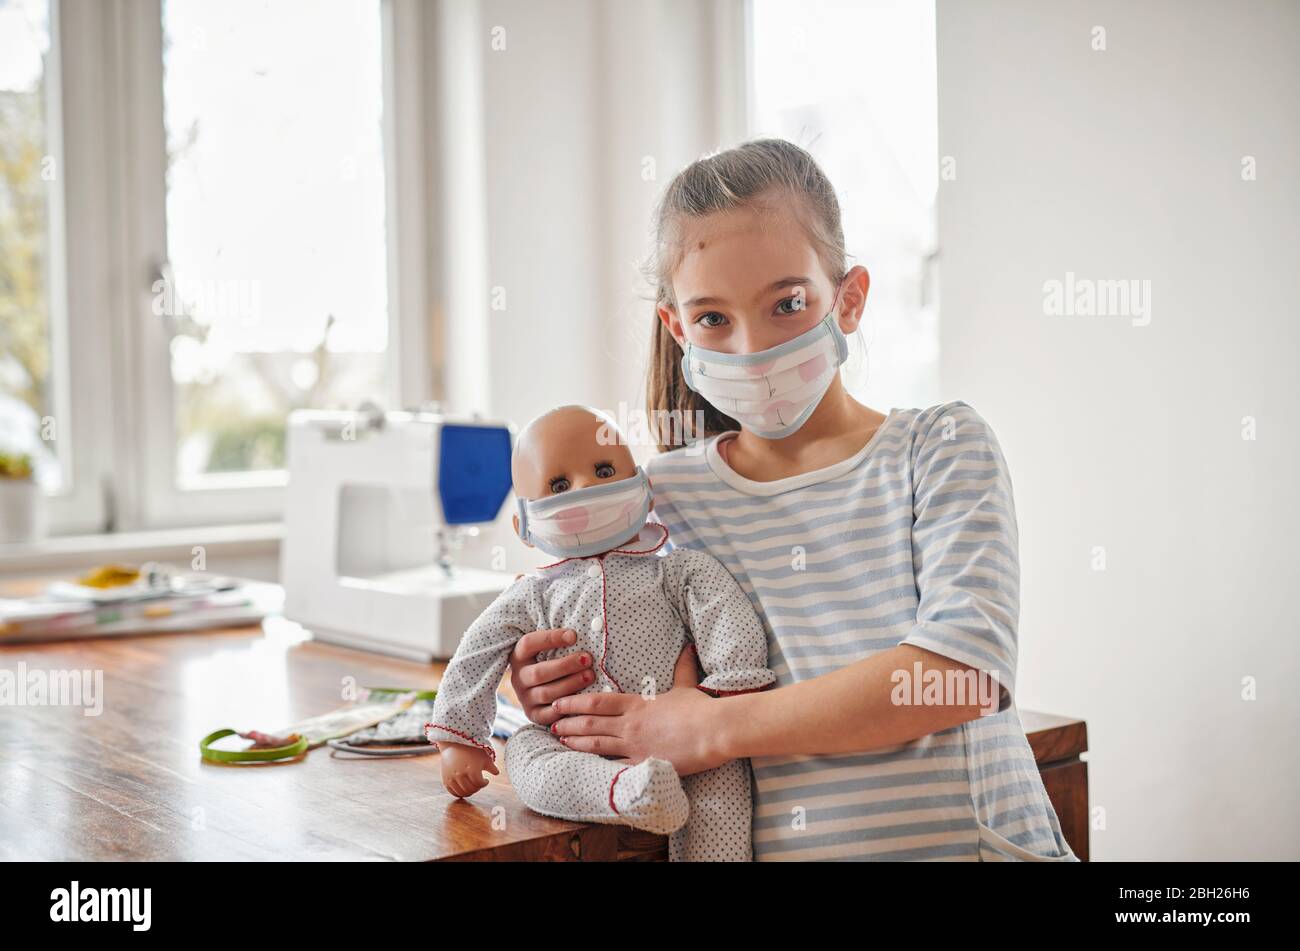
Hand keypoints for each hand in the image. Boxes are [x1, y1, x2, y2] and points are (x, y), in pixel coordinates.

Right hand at [438, 742, 498, 798]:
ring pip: (462, 792)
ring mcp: (452, 778)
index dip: (485, 783)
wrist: (454, 745)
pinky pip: (452, 792)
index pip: (480, 784)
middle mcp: (461, 775)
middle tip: (479, 784)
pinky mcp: (446, 779)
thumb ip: (492, 767)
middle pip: (471, 789)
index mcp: (472, 770)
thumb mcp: (484, 757)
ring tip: (472, 786)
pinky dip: (459, 793)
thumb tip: (497, 773)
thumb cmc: (471, 750)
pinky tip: (463, 790)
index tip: (486, 780)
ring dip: (469, 792)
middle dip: (477, 788)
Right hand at [508, 628, 595, 726]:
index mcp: (519, 656)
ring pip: (546, 693)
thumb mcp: (549, 648)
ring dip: (570, 684)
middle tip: (588, 659)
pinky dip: (566, 707)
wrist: (541, 689)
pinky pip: (549, 715)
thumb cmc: (553, 660)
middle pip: (539, 672)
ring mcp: (525, 698)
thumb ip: (561, 639)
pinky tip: (583, 698)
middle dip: (565, 665)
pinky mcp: (534, 715)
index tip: (574, 635)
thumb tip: (588, 624)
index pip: (529, 643)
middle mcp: (518, 678)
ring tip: (590, 675)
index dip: (551, 639)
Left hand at [550, 644, 727, 775]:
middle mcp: (630, 724)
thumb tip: (687, 647)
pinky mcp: (643, 764)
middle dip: (568, 721)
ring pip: (596, 743)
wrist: (713, 730)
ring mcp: (634, 745)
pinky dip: (596, 767)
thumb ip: (682, 667)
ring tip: (559, 740)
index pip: (598, 701)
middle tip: (550, 722)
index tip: (561, 702)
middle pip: (591, 721)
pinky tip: (583, 767)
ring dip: (575, 741)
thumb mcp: (687, 685)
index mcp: (637, 704)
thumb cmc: (700, 708)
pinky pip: (614, 767)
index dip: (576, 701)